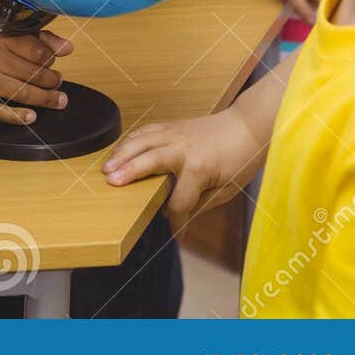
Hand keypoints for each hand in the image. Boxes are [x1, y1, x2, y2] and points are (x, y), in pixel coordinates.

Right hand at [0, 25, 72, 124]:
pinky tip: (31, 117)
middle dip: (52, 81)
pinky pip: (0, 111)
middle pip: (33, 74)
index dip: (51, 60)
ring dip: (45, 99)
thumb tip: (69, 47)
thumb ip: (34, 39)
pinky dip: (18, 116)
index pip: (36, 51)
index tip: (55, 65)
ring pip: (22, 93)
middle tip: (58, 85)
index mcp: (0, 40)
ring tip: (59, 101)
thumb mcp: (1, 34)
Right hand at [101, 109, 265, 222]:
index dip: (176, 217)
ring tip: (106, 167)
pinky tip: (121, 150)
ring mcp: (176, 134)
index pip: (179, 200)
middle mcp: (183, 148)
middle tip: (110, 182)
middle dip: (129, 172)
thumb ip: (200, 204)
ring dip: (122, 153)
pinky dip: (131, 140)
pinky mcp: (173, 126)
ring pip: (142, 141)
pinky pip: (146, 131)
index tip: (175, 229)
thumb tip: (176, 216)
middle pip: (149, 161)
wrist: (248, 125)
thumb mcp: (227, 190)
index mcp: (198, 168)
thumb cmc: (240, 159)